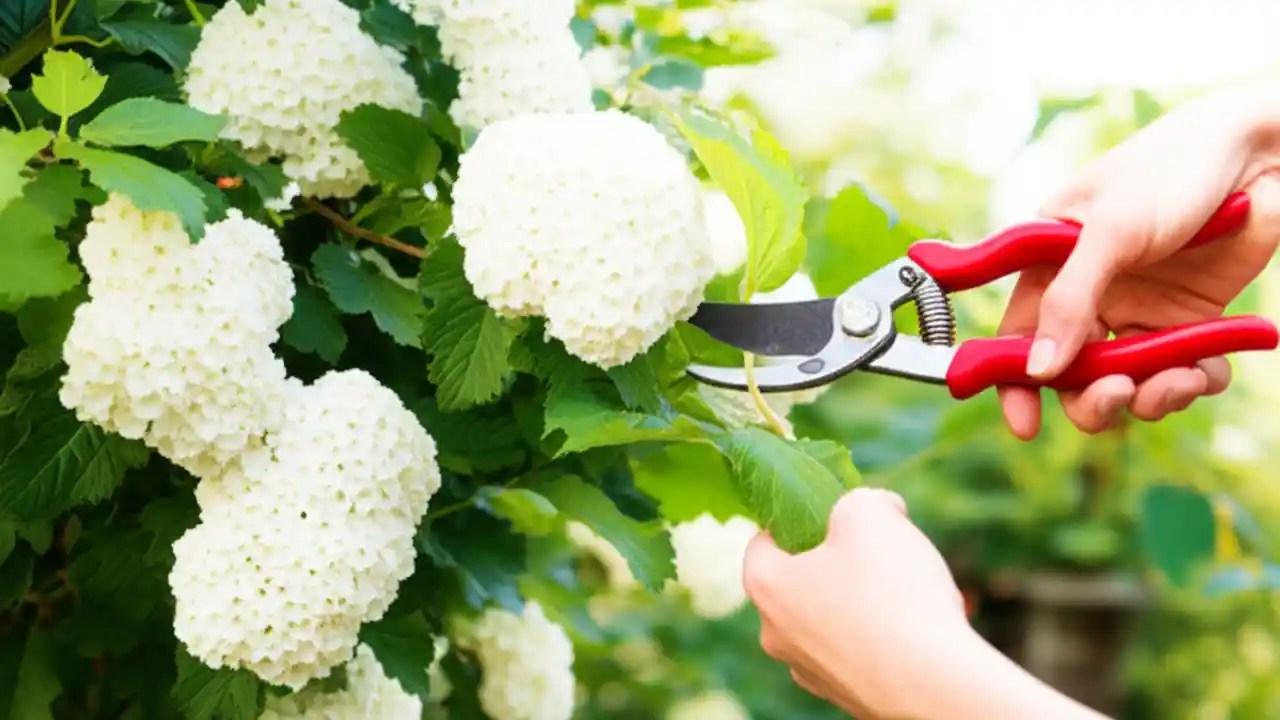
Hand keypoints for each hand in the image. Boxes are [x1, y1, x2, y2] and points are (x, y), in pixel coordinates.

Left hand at [743, 489, 1110, 719]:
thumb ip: (858, 499)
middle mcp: (775, 634)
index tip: (835, 514)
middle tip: (876, 548)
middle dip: (835, 559)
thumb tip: (876, 507)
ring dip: (858, 599)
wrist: (936, 683)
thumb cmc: (892, 592)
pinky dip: (878, 636)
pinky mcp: (846, 696)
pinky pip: (856, 651)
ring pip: (828, 617)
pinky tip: (912, 627)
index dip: (799, 518)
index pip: (763, 540)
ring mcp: (810, 670)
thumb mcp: (870, 513)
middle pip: (798, 579)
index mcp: (766, 585)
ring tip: (903, 590)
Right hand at [998, 81, 1279, 438]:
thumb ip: (1070, 300)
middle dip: (1093, 396)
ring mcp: (1142, 310)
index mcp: (1052, 266)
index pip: (1020, 336)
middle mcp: (1092, 295)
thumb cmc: (1170, 170)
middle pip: (1075, 373)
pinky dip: (1197, 380)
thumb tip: (1039, 370)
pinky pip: (1185, 371)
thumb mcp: (1110, 231)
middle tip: (1118, 392)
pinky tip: (1208, 367)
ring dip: (1152, 394)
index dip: (1015, 382)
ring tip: (1180, 380)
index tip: (1026, 424)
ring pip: (1131, 382)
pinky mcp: (1191, 319)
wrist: (1259, 154)